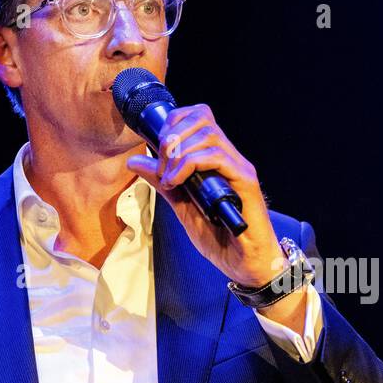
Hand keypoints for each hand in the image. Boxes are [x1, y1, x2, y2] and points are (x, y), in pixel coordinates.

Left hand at [125, 104, 287, 287]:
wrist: (244, 265)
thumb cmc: (221, 240)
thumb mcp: (182, 207)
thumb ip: (163, 182)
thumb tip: (136, 161)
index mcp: (217, 160)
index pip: (199, 117)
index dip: (174, 121)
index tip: (156, 146)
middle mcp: (231, 159)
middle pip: (203, 117)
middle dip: (172, 135)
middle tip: (161, 164)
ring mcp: (239, 169)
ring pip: (208, 134)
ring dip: (179, 153)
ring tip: (168, 178)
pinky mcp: (246, 182)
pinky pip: (217, 158)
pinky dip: (191, 165)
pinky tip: (179, 183)